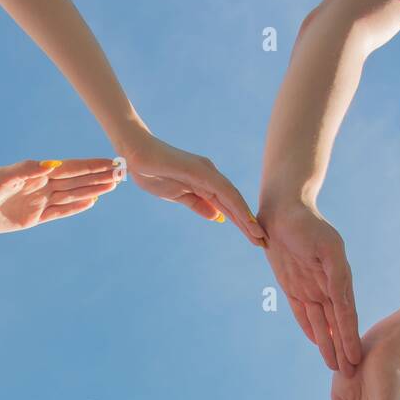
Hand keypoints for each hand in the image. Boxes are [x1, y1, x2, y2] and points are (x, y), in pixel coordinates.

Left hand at [0, 158, 118, 234]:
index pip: (69, 168)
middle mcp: (39, 185)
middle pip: (75, 180)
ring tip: (112, 186)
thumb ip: (23, 172)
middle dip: (97, 176)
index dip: (90, 166)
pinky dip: (75, 207)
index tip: (110, 162)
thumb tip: (49, 165)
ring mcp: (37, 201)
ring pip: (71, 195)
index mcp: (34, 173)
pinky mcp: (32, 217)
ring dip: (91, 189)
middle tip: (120, 174)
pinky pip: (59, 211)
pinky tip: (90, 202)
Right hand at [119, 132, 266, 245]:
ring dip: (246, 218)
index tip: (252, 239)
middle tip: (264, 243)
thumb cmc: (153, 173)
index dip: (241, 223)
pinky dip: (236, 206)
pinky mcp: (201, 171)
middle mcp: (211, 175)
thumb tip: (218, 217)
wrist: (135, 155)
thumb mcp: (179, 196)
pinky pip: (223, 191)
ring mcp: (207, 171)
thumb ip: (198, 205)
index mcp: (205, 182)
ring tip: (258, 236)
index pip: (227, 205)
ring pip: (233, 198)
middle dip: (249, 224)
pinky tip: (245, 220)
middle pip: (234, 202)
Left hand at [258, 199, 358, 373]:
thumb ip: (334, 273)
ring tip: (334, 366)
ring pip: (321, 323)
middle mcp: (326, 285)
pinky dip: (310, 328)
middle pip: (336, 324)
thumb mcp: (325, 246)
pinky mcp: (292, 286)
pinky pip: (302, 314)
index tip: (355, 359)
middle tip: (349, 374)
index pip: (345, 315)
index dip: (349, 338)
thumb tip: (342, 295)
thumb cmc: (305, 223)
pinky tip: (318, 344)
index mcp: (339, 277)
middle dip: (342, 349)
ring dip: (328, 344)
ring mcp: (310, 287)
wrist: (283, 210)